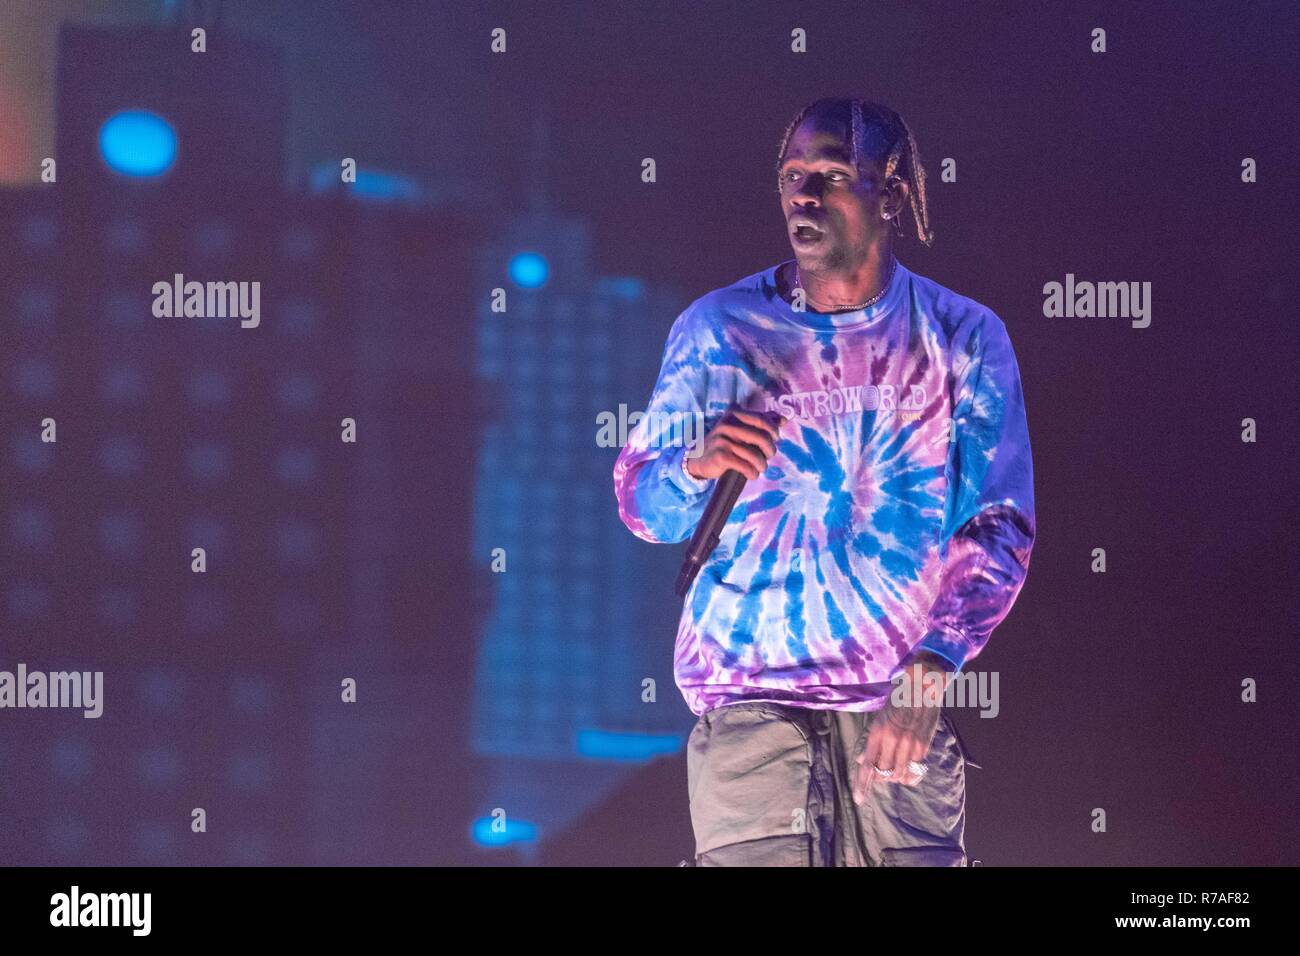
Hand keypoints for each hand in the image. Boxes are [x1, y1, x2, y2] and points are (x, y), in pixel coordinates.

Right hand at [684, 407, 787, 480]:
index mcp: (733, 415)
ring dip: (762, 464)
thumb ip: (760, 422)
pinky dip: (752, 473)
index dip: (773, 430)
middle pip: (761, 437)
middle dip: (770, 450)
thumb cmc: (724, 444)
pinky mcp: (720, 456)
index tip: (776, 438)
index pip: (761, 419)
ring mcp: (722, 440)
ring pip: (754, 454)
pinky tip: (752, 474)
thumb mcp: (739, 429)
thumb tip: (783, 419)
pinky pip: (744, 466)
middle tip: (769, 456)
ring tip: (761, 468)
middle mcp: (727, 425)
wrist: (697, 459)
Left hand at [852, 661, 948, 800]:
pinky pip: (915, 769)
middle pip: (883, 773)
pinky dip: (910, 774)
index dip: (862, 785)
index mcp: (878, 732)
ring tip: (894, 770)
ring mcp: (910, 744)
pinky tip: (908, 770)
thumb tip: (864, 760)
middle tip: (881, 773)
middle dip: (881, 778)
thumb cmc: (897, 699)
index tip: (859, 799)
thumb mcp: (879, 717)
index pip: (868, 766)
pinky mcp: (924, 745)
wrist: (922, 685)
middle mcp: (893, 741)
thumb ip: (872, 741)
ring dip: (895, 777)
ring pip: (899, 775)